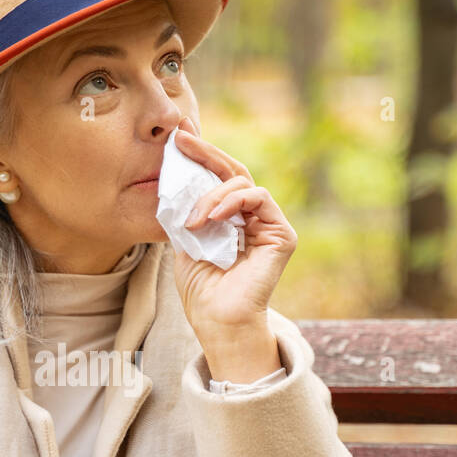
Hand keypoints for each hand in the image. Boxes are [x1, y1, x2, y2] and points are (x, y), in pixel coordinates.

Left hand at [170, 116, 296, 344]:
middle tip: (180, 138)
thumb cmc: (201, 290)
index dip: (199, 155)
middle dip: (204, 152)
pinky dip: (233, 200)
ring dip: (211, 194)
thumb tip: (174, 172)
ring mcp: (269, 224)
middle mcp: (252, 217)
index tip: (177, 135)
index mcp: (230, 218)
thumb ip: (187, 208)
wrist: (217, 321)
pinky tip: (212, 217)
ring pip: (241, 183)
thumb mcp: (184, 240)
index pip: (216, 178)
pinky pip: (259, 197)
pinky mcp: (282, 234)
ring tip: (193, 220)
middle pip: (231, 171)